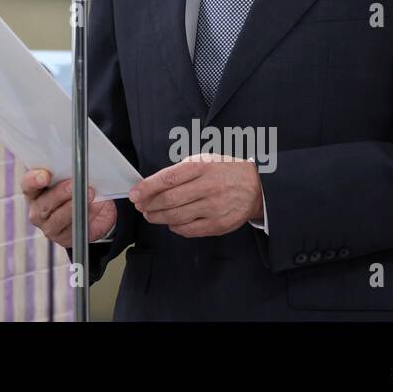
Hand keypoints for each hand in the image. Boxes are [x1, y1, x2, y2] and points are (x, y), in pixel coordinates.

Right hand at [20, 168, 116, 247]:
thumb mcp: (74, 174)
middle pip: (43, 204)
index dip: (34, 180)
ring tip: (89, 194)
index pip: (27, 184)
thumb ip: (70, 168)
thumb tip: (78, 161)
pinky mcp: (64, 239)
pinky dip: (86, 217)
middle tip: (74, 184)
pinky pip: (74, 229)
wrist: (96, 210)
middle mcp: (38, 210)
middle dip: (60, 193)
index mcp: (34, 190)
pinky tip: (94, 207)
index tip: (46, 175)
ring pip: (57, 219)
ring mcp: (49, 226)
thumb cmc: (79, 187)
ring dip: (74, 206)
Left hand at [129, 154, 262, 237]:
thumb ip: (179, 172)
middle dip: (149, 205)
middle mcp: (208, 188)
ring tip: (151, 215)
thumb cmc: (225, 171)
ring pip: (176, 216)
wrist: (258, 188)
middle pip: (169, 200)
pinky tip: (171, 222)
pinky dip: (175, 227)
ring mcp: (214, 208)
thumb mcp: (204, 161)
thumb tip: (152, 184)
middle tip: (141, 206)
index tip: (134, 194)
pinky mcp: (219, 225)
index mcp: (202, 168)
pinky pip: (189, 230)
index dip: (147, 188)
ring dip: (158, 217)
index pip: (167, 179)